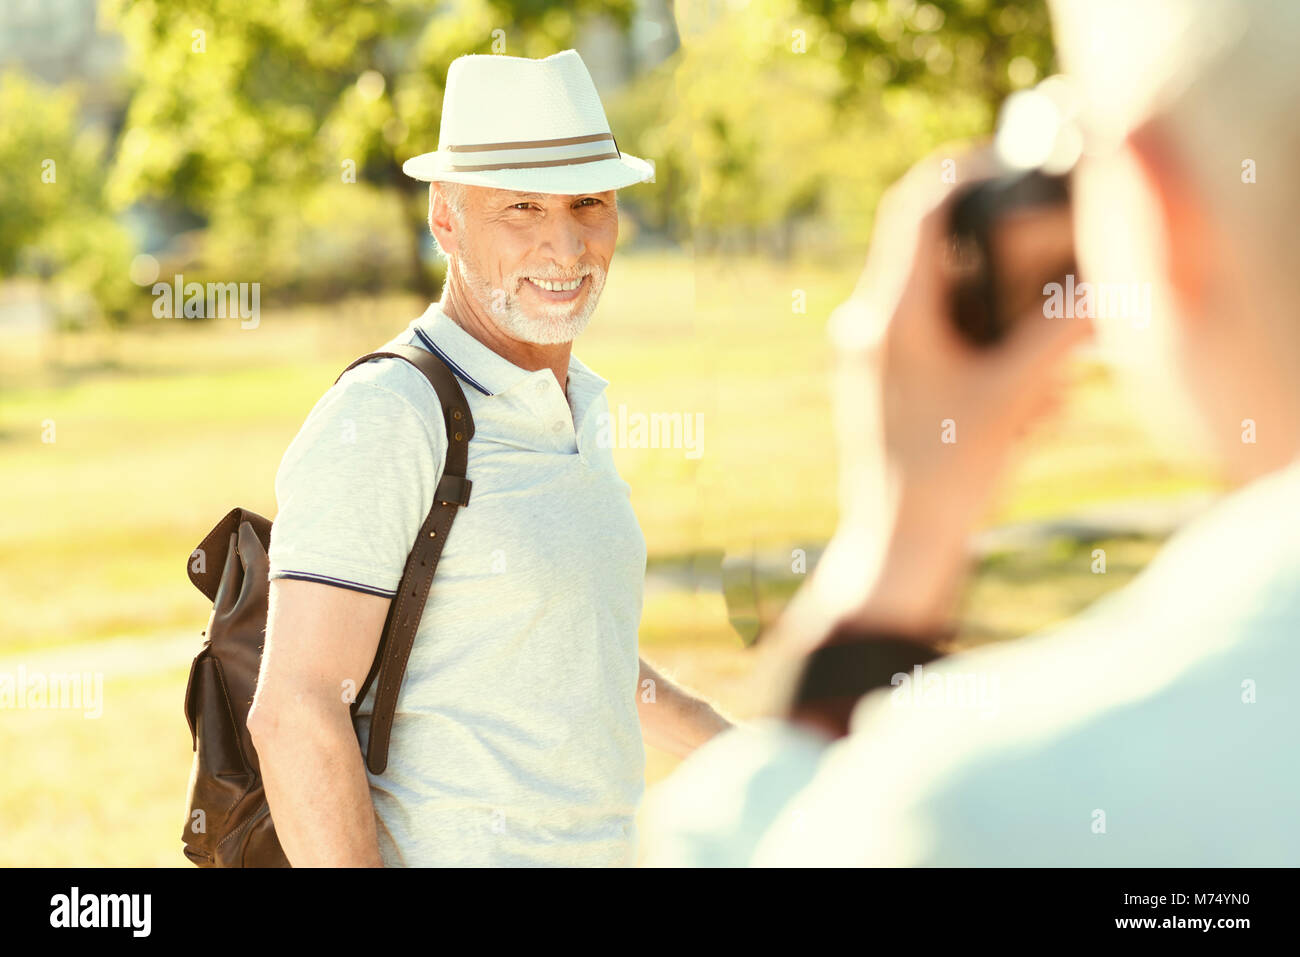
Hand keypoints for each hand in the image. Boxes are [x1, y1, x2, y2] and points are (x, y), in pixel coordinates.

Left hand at [773, 150, 1090, 653]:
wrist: (896, 548)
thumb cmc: (943, 477)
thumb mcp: (1013, 397)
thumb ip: (1059, 336)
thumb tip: (1101, 291)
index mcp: (889, 315)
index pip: (918, 207)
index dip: (963, 170)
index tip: (1009, 161)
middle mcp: (869, 327)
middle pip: (939, 254)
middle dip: (1003, 266)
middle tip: (1051, 288)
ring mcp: (873, 357)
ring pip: (946, 305)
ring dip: (1002, 324)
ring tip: (1044, 381)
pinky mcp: (884, 386)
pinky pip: (939, 346)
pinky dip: (985, 358)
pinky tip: (1026, 409)